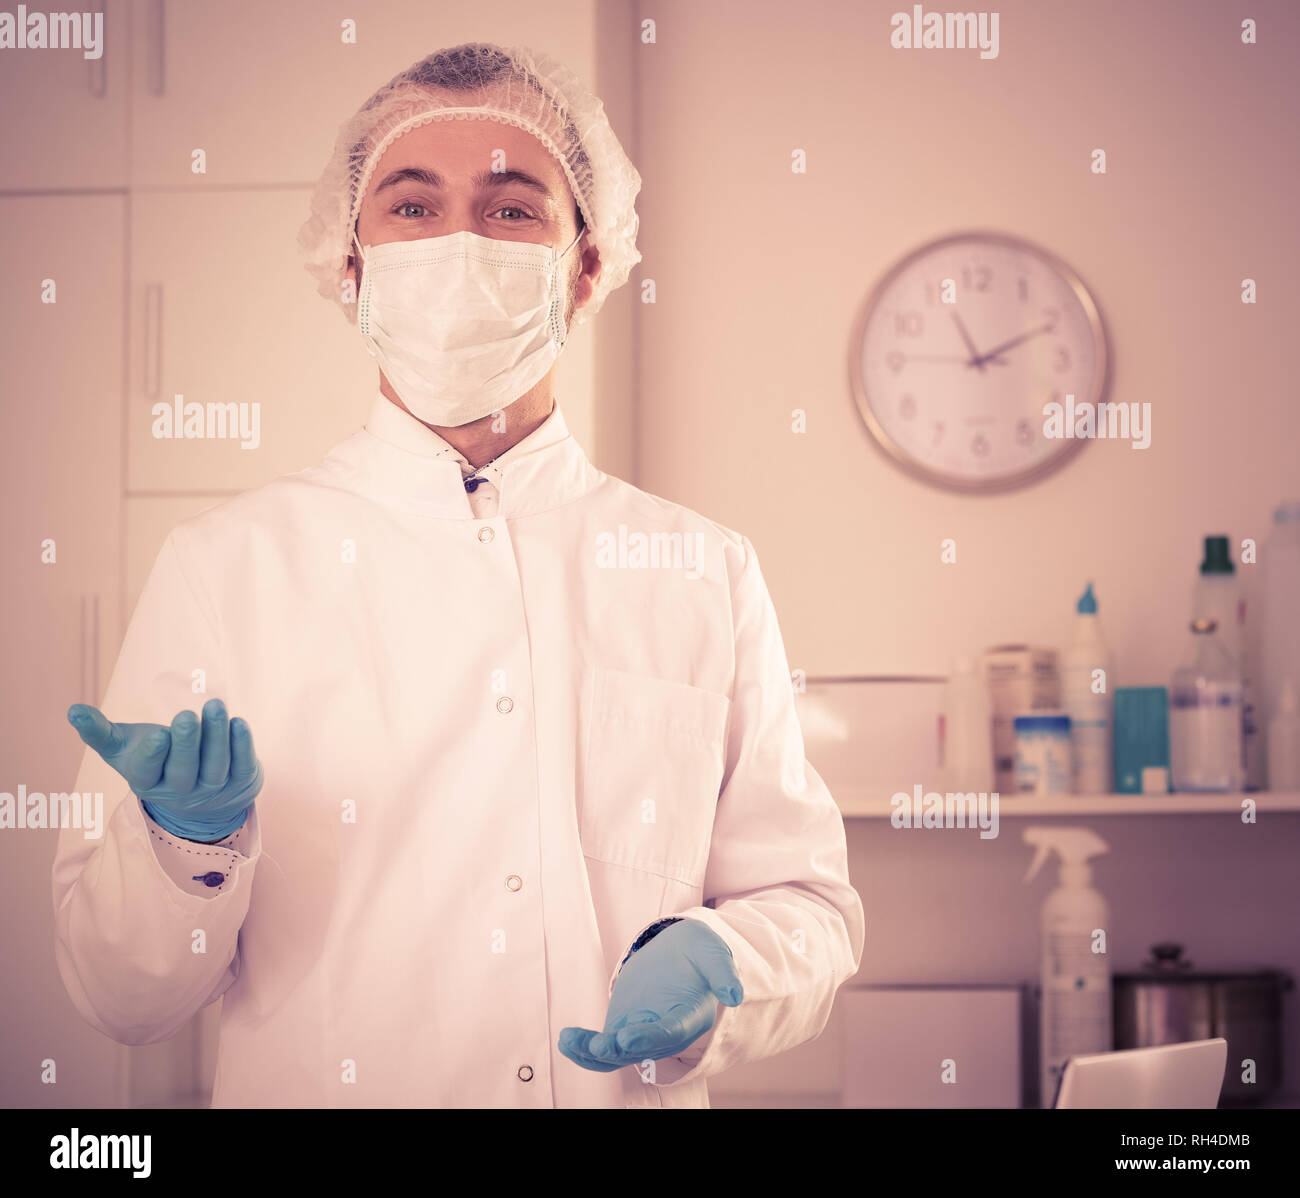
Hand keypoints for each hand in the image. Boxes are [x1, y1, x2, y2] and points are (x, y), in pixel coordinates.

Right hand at [68, 698, 261, 841]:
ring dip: (217, 736)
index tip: (158, 735)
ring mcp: (212, 791)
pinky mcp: (240, 783)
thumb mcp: (125, 749)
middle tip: (187, 715)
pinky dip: (242, 745)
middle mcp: (180, 791)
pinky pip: (242, 766)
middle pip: (184, 770)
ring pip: (216, 766)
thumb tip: (72, 710)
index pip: (148, 772)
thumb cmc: (155, 760)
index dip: (153, 755)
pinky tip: (238, 722)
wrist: (199, 792)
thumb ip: (99, 731)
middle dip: (186, 743)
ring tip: (215, 706)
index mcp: (147, 781)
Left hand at [558, 918, 742, 1071]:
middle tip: (597, 1044)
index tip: (626, 1038)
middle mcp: (667, 1034)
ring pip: (617, 1054)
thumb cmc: (700, 952)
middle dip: (617, 1049)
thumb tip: (735, 994)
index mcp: (691, 1018)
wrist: (682, 953)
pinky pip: (603, 1047)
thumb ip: (722, 971)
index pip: (671, 1033)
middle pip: (641, 1049)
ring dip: (592, 1053)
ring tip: (569, 1040)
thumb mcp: (713, 953)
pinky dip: (584, 1048)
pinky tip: (566, 1040)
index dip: (649, 1038)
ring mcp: (643, 1033)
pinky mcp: (624, 1028)